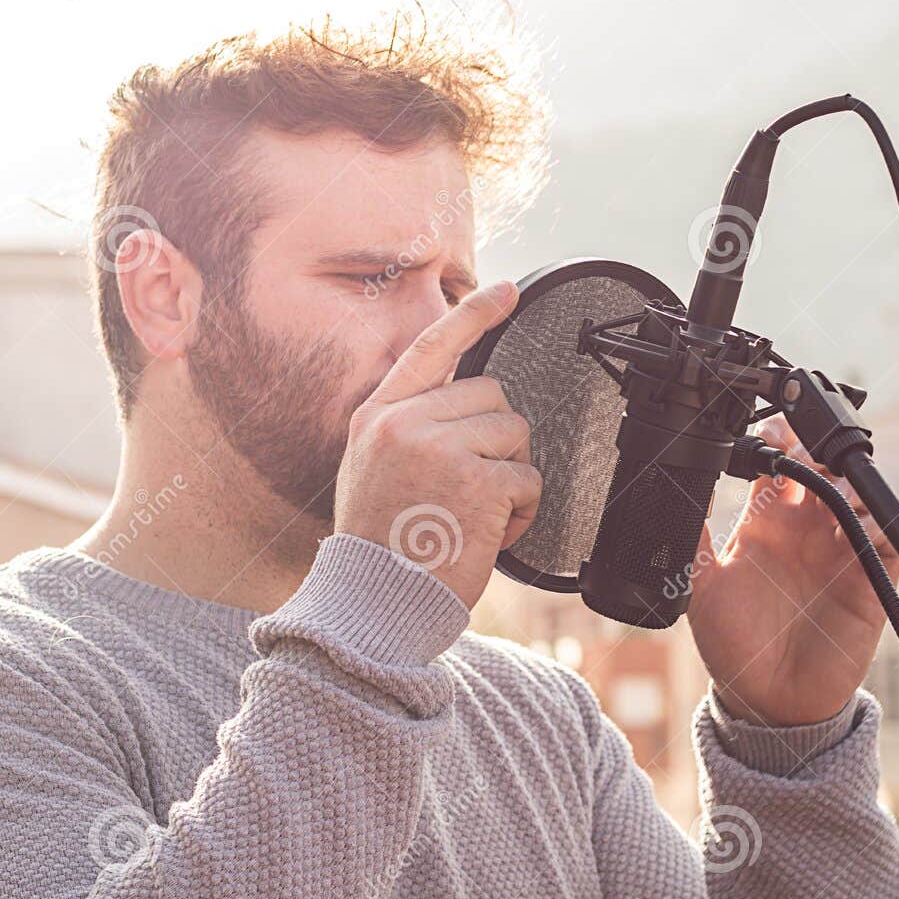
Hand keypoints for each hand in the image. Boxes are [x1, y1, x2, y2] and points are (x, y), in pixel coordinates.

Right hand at [334, 282, 541, 607]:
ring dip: (510, 479)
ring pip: (515, 435)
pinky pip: (528, 478)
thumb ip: (407, 430)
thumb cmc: (380, 550)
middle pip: (492, 397)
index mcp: (377, 417)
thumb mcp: (371, 471)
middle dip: (497, 442)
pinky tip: (485, 534)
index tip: (507, 291)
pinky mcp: (477, 481)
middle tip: (468, 490)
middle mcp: (405, 424)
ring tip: (472, 515)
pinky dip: (521, 512)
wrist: (373, 606)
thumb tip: (462, 404)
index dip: (474, 314)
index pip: (432, 348)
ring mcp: (441, 448)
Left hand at [686, 414, 898, 726]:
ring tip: (832, 489)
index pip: (780, 464)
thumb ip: (692, 542)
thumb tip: (671, 497)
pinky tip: (860, 524)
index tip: (772, 435)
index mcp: (767, 525)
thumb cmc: (734, 644)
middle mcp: (807, 531)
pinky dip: (880, 524)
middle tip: (806, 456)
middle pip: (824, 470)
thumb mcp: (701, 589)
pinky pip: (887, 541)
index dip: (781, 440)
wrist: (768, 702)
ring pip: (858, 496)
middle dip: (819, 452)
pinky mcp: (869, 582)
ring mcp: (840, 553)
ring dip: (849, 484)